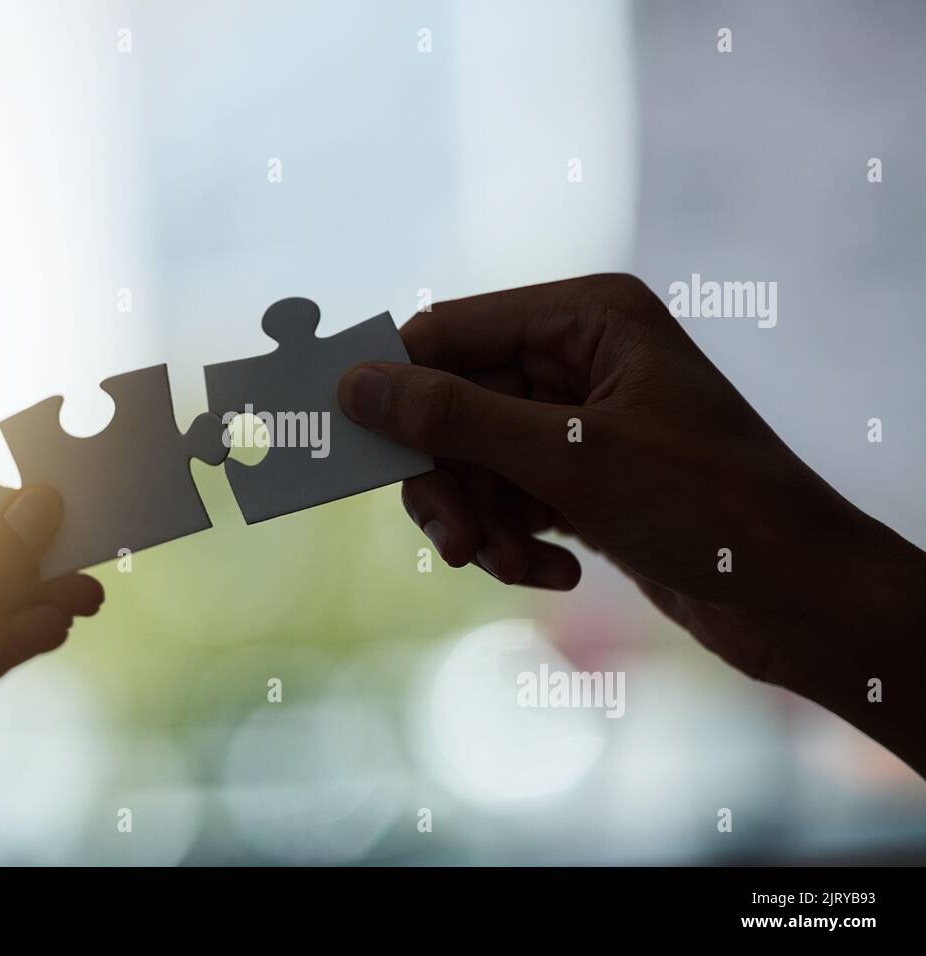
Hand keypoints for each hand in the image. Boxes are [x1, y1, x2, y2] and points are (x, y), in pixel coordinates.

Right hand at [339, 274, 925, 772]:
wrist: (800, 599)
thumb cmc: (706, 506)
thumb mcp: (569, 459)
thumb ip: (454, 418)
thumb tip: (355, 383)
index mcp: (586, 317)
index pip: (449, 333)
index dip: (395, 386)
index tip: (345, 444)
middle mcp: (579, 358)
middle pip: (455, 407)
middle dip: (450, 480)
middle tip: (455, 541)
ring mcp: (580, 422)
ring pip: (476, 463)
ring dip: (484, 521)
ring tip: (513, 565)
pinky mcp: (585, 479)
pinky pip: (510, 499)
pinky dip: (518, 539)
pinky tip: (555, 571)